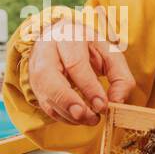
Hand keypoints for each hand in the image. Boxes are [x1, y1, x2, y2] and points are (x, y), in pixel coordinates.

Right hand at [28, 11, 136, 125]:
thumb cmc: (88, 47)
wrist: (62, 38)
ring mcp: (35, 66)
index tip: (102, 106)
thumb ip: (120, 76)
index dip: (89, 87)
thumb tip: (117, 101)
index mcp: (67, 35)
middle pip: (49, 77)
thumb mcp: (109, 53)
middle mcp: (46, 48)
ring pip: (45, 93)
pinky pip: (45, 104)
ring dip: (68, 113)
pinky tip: (78, 118)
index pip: (75, 64)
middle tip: (88, 117)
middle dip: (68, 101)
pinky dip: (62, 116)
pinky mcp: (34, 83)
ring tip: (89, 119)